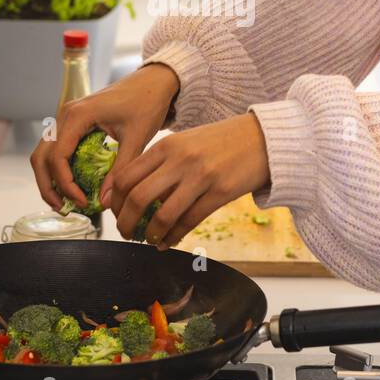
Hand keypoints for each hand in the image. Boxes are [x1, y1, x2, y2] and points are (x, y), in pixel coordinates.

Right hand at [30, 63, 178, 210]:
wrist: (153, 81)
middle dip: (48, 186)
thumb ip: (120, 169)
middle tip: (64, 208)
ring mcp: (66, 117)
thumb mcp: (137, 138)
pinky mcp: (73, 122)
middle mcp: (65, 114)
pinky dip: (58, 168)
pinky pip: (56, 148)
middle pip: (41, 157)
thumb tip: (105, 201)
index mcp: (78, 116)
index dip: (65, 185)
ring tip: (65, 201)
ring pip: (44, 153)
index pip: (58, 157)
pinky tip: (73, 185)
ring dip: (50, 179)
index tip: (83, 202)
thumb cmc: (147, 103)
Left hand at [106, 113, 271, 248]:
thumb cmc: (221, 141)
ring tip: (149, 240)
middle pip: (138, 197)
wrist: (263, 137)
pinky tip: (168, 242)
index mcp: (167, 145)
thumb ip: (161, 162)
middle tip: (126, 233)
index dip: (116, 201)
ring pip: (163, 215)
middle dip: (126, 222)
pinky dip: (174, 237)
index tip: (116, 214)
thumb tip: (135, 193)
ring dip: (150, 234)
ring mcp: (201, 176)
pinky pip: (189, 221)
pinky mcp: (220, 193)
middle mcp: (180, 159)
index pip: (126, 176)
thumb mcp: (186, 142)